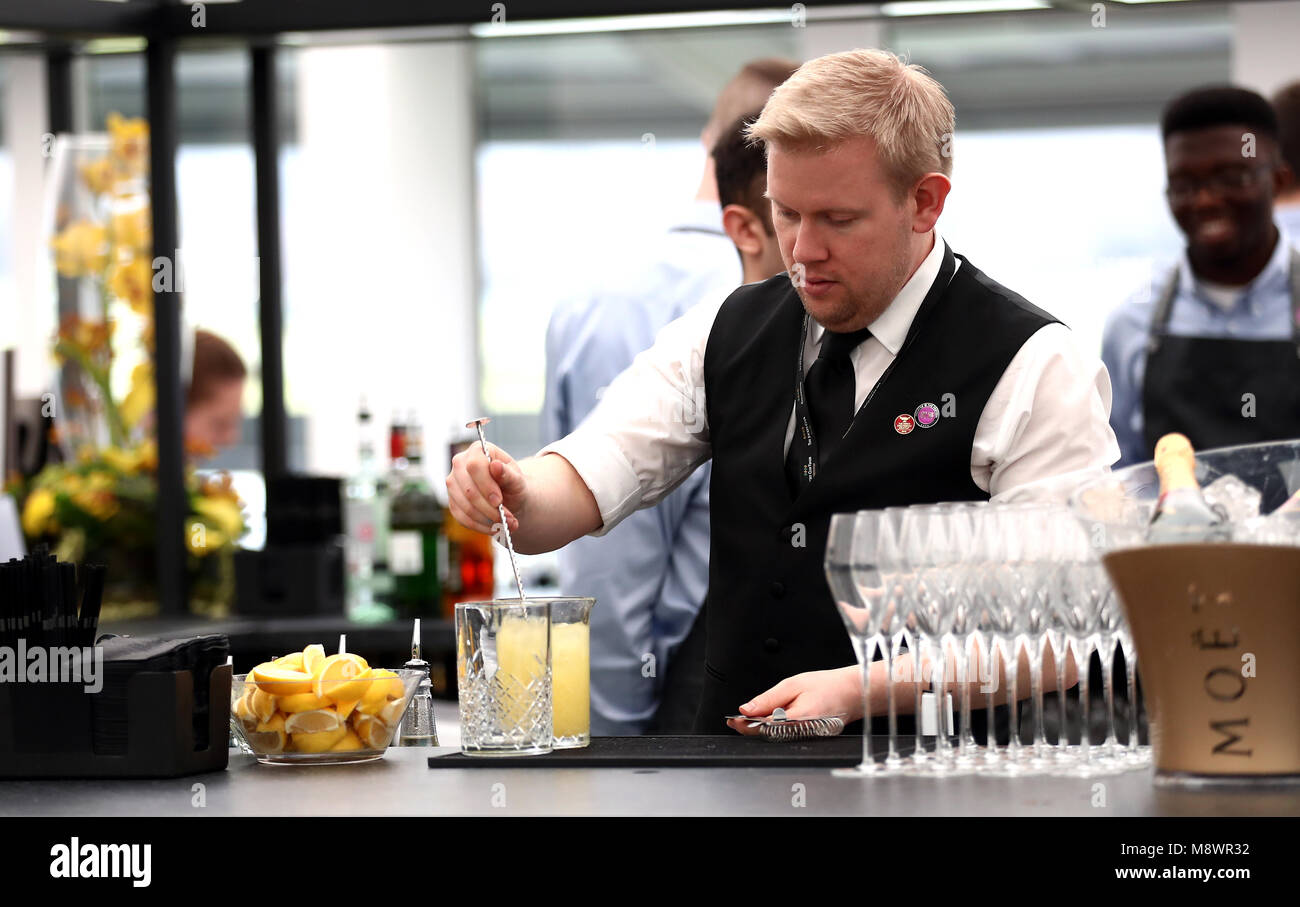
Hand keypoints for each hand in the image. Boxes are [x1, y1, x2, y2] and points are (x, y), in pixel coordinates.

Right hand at [445, 442, 525, 535]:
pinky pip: (462, 518)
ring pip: (465, 506)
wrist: (509, 496)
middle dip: (489, 508)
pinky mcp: (452, 501)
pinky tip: (495, 529)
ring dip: (487, 520)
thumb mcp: (516, 479)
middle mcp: (460, 464)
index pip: (474, 466)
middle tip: (507, 519)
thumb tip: (495, 466)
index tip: (499, 501)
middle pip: (468, 489)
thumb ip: (508, 474)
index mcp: (477, 451)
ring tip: (507, 525)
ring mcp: (453, 483)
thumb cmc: (513, 484)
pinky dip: (480, 526)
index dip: (486, 485)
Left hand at [725, 666, 861, 735]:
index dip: (746, 725)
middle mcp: (803, 733)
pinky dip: (774, 729)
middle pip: (769, 735)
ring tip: (750, 719)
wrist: (851, 693)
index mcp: (799, 718)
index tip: (733, 720)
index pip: (765, 727)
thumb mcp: (793, 684)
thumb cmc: (826, 686)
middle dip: (750, 728)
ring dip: (760, 729)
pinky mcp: (809, 739)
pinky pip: (786, 736)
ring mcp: (807, 739)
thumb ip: (769, 699)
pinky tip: (769, 721)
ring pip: (776, 738)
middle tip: (736, 720)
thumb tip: (747, 709)